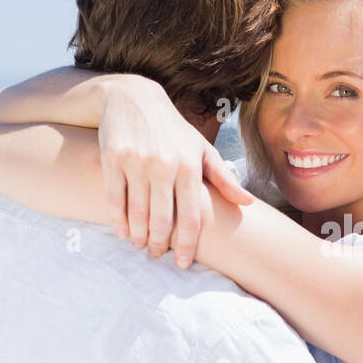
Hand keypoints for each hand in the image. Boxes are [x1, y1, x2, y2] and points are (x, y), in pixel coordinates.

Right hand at [98, 77, 251, 265]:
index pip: (191, 217)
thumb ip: (224, 178)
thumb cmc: (173, 130)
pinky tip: (122, 232)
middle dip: (160, 244)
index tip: (184, 264)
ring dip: (138, 236)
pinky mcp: (113, 158)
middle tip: (157, 255)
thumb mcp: (201, 149)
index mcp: (189, 167)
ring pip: (137, 213)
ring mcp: (137, 162)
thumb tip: (249, 203)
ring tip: (141, 245)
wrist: (133, 98)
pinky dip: (117, 220)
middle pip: (162, 220)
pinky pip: (115, 198)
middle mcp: (164, 165)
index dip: (188, 245)